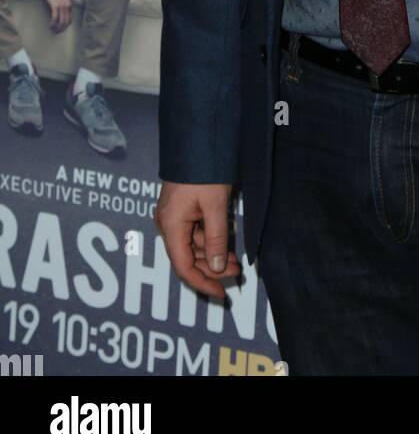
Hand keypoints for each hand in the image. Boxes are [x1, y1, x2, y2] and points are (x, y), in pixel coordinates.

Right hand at [41, 0, 72, 32]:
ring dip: (57, 27)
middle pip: (66, 22)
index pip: (70, 19)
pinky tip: (50, 25)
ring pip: (61, 21)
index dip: (66, 26)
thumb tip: (59, 11)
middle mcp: (67, 6)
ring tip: (53, 30)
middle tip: (56, 32)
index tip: (61, 29)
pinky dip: (53, 23)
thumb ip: (62, 3)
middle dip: (62, 29)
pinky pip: (55, 18)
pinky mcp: (55, 5)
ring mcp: (62, 6)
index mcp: (70, 4)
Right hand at [155, 182, 241, 298]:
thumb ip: (216, 238)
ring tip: (235, 260)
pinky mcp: (180, 208)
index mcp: (170, 225)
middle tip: (236, 273)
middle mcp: (166, 223)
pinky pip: (193, 232)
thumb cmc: (204, 171)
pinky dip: (208, 240)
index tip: (220, 293)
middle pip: (187, 257)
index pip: (183, 266)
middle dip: (211, 268)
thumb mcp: (215, 206)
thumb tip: (216, 266)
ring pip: (191, 246)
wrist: (196, 140)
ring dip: (211, 255)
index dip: (202, 283)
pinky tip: (225, 243)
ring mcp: (172, 216)